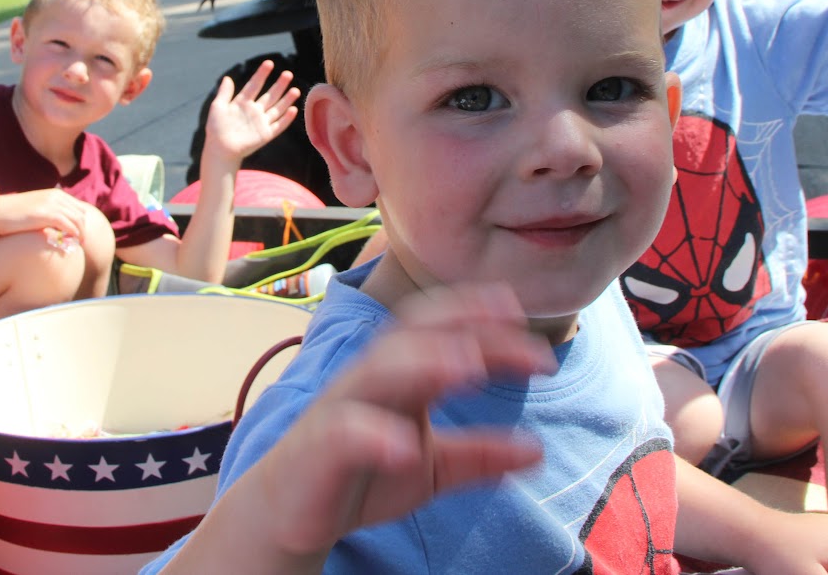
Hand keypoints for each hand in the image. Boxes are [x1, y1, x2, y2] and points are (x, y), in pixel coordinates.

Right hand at [0, 187, 104, 247]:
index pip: (78, 208)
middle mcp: (56, 196)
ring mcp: (52, 204)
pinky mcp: (46, 214)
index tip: (79, 237)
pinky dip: (73, 235)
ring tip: (77, 246)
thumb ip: (48, 215)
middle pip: (80, 214)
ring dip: (80, 234)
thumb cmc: (12, 216)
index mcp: (55, 194)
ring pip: (77, 220)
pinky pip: (68, 225)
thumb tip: (59, 229)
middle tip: (80, 244)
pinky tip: (69, 243)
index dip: (81, 223)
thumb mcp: (35, 211)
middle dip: (83, 229)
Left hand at [201, 60, 300, 164]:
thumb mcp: (217, 107)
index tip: (269, 63)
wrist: (219, 149)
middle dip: (279, 85)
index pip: (254, 85)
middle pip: (270, 95)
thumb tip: (227, 78)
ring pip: (277, 109)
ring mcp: (261, 122)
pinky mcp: (265, 135)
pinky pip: (278, 125)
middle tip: (288, 73)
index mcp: (242, 102)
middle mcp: (254, 111)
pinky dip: (286, 119)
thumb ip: (224, 93)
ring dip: (286, 100)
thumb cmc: (216, 128)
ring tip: (295, 89)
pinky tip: (293, 109)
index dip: (261, 74)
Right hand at [250, 284, 551, 557]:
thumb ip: (481, 454)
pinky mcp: (318, 449)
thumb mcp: (433, 465)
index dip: (479, 315)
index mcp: (399, 374)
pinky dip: (373, 434)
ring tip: (469, 367)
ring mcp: (341, 409)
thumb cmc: (362, 474)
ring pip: (377, 370)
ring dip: (423, 363)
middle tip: (527, 350)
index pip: (439, 327)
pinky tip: (406, 448)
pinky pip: (342, 432)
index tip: (525, 321)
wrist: (290, 512)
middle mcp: (370, 379)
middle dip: (469, 332)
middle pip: (415, 337)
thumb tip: (538, 450)